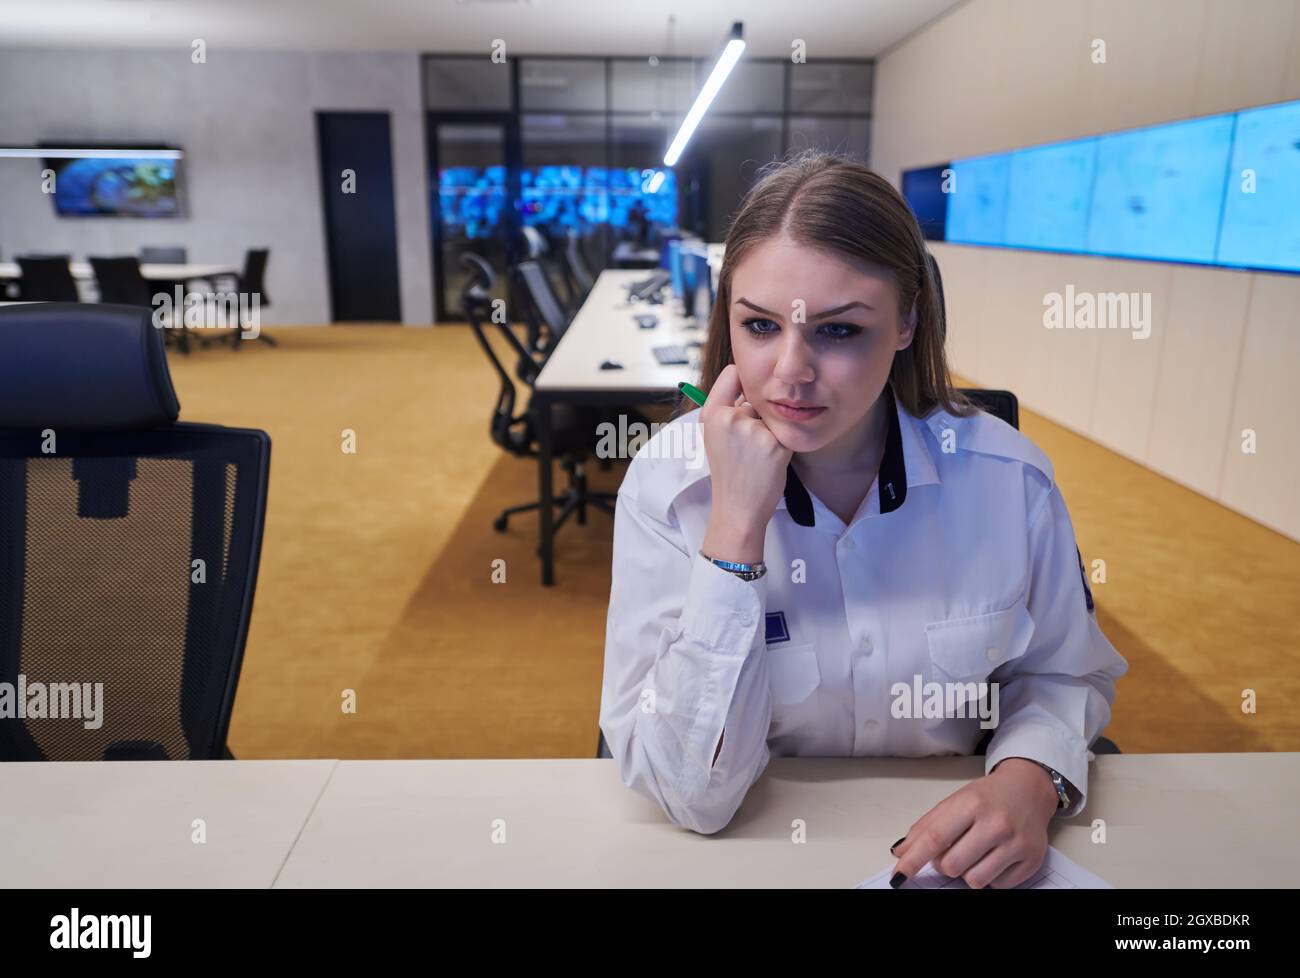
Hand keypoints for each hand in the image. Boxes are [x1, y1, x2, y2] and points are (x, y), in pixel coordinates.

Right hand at [699, 364, 791, 563]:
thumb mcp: (715, 435)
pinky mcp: (774, 444)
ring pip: (772, 417)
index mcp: (712, 414)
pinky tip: (768, 462)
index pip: (732, 373)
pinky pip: (785, 432)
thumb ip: (728, 408)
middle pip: (756, 399)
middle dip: (757, 418)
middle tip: (747, 446)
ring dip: (770, 432)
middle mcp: (730, 418)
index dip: (743, 383)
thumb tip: (752, 385)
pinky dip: (781, 446)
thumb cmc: (729, 471)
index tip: (745, 397)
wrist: (738, 507)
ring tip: (758, 455)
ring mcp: (753, 431)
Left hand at [888, 757, 1058, 888]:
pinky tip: (995, 857)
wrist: (1029, 789)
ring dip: (968, 872)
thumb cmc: (988, 796)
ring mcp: (1016, 844)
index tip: (899, 874)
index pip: (935, 837)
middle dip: (944, 864)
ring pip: (974, 881)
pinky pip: (997, 887)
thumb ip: (927, 826)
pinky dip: (991, 877)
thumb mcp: (955, 801)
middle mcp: (996, 823)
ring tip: (975, 853)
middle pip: (952, 866)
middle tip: (953, 850)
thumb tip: (901, 852)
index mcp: (972, 803)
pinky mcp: (1031, 861)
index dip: (913, 859)